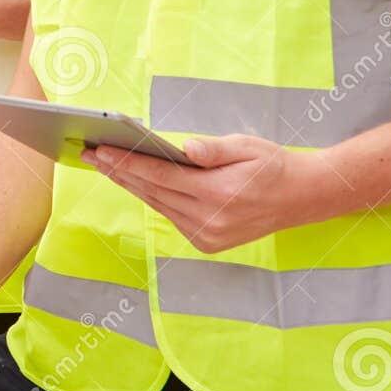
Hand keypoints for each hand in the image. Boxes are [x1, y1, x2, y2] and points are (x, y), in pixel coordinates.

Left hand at [86, 134, 331, 252]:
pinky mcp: (207, 243)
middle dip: (118, 171)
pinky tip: (133, 181)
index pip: (161, 177)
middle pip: (152, 192)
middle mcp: (210, 220)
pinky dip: (151, 198)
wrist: (301, 198)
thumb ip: (214, 149)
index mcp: (220, 194)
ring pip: (157, 205)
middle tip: (89, 154)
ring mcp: (208, 235)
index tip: (101, 150)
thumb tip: (186, 148)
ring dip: (130, 184)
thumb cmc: (272, 165)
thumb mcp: (247, 147)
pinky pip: (170, 216)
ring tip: (104, 165)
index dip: (128, 163)